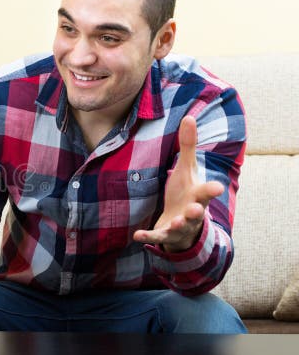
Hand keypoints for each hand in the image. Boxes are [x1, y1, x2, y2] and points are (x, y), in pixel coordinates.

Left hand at [134, 116, 223, 251]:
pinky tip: (136, 236)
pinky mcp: (165, 234)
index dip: (211, 189)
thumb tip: (189, 116)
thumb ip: (188, 146)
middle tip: (196, 208)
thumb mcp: (187, 169)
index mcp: (198, 195)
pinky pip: (158, 237)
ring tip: (176, 222)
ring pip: (181, 227)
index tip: (218, 187)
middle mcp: (192, 212)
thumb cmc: (187, 192)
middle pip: (197, 212)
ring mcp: (180, 225)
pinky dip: (148, 238)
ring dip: (179, 224)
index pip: (206, 191)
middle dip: (197, 211)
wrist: (184, 223)